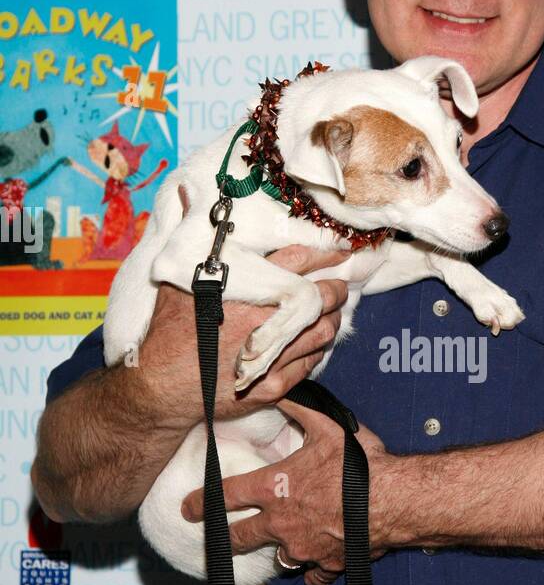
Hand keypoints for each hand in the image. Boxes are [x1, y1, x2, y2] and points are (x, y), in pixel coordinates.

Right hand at [137, 243, 353, 426]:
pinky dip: (317, 350)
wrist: (161, 388)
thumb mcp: (177, 281)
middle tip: (341, 284)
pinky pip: (310, 363)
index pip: (299, 262)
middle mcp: (263, 321)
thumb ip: (194, 242)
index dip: (325, 253)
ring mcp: (272, 356)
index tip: (340, 249)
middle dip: (337, 289)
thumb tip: (190, 197)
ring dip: (331, 319)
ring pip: (322, 332)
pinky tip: (313, 342)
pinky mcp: (273, 385)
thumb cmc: (169, 332)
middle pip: (320, 298)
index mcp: (245, 290)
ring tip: (332, 312)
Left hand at [180, 398, 391, 584]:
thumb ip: (299, 409)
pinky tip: (315, 564)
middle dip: (226, 538)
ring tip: (281, 544)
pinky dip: (313, 570)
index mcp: (275, 488)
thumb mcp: (328, 427)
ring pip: (278, 557)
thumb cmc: (362, 464)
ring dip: (277, 549)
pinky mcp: (328, 564)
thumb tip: (278, 388)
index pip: (225, 497)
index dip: (201, 503)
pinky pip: (313, 575)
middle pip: (240, 537)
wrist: (397, 499)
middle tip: (217, 540)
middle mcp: (282, 523)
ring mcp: (304, 548)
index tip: (188, 508)